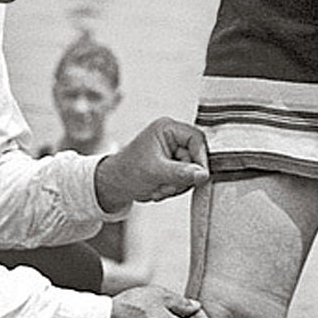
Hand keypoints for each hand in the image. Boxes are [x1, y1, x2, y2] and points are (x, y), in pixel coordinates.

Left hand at [93, 117, 208, 212]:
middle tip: (167, 185)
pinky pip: (186, 179)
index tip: (199, 175)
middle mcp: (172, 138)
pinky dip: (174, 188)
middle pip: (196, 157)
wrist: (114, 185)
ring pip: (192, 171)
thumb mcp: (155, 172)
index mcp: (167, 129)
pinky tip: (159, 188)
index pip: (196, 139)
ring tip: (159, 187)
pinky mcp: (173, 166)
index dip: (200, 158)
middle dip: (183, 177)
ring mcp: (173, 152)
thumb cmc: (127, 172)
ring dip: (177, 185)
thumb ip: (181, 173)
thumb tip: (203, 174)